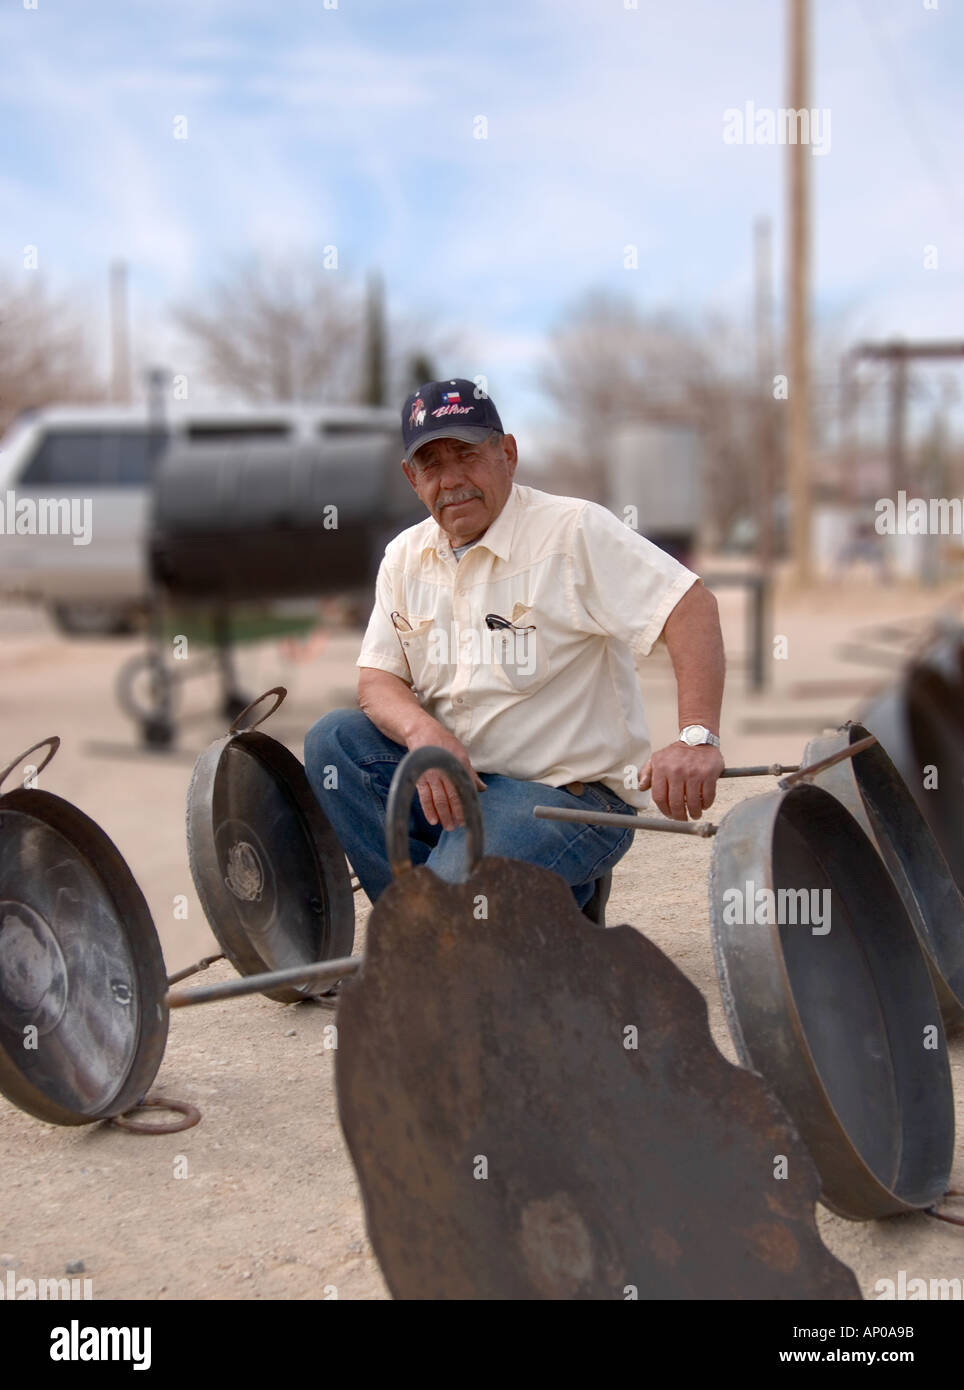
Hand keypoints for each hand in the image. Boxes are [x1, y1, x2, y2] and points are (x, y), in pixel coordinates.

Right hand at [406, 717, 486, 831]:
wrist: (420, 731)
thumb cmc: (443, 742)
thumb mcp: (460, 753)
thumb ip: (470, 773)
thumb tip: (482, 788)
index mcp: (459, 763)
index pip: (465, 787)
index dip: (468, 803)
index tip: (470, 816)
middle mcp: (445, 770)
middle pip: (452, 796)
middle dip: (456, 813)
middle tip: (459, 826)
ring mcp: (431, 775)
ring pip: (438, 799)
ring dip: (444, 815)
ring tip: (448, 827)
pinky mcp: (419, 778)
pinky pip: (424, 797)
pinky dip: (428, 809)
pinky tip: (433, 820)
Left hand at [637, 742, 723, 821]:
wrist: (697, 738)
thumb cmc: (676, 752)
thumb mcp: (657, 759)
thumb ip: (647, 773)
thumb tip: (640, 787)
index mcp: (662, 768)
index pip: (659, 797)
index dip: (664, 810)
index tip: (669, 815)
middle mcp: (676, 771)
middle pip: (676, 803)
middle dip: (679, 816)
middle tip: (682, 818)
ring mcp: (694, 773)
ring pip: (693, 802)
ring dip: (694, 813)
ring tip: (695, 814)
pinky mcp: (709, 774)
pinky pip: (707, 796)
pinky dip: (706, 804)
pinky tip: (704, 805)